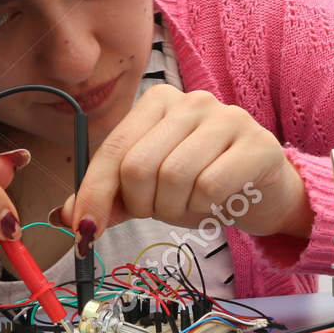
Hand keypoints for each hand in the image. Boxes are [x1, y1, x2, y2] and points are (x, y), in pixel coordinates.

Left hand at [54, 86, 310, 247]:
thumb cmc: (204, 184)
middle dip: (142, 205)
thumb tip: (67, 217)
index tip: (85, 231)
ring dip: (175, 208)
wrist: (266, 191)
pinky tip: (217, 203)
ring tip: (190, 206)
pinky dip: (205, 207)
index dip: (94, 194)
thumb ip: (111, 197)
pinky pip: (210, 186)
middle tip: (159, 212)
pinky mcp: (257, 144)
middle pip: (139, 166)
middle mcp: (192, 101)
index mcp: (158, 103)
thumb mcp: (151, 190)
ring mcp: (228, 118)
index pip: (113, 149)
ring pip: (174, 177)